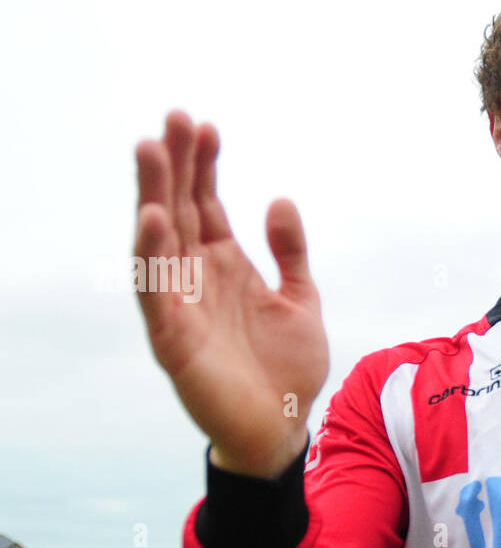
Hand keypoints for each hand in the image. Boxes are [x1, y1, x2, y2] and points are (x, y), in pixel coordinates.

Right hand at [134, 111, 329, 476]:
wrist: (283, 430)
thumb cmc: (287, 369)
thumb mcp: (301, 300)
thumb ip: (290, 253)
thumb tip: (278, 200)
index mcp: (225, 265)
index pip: (205, 203)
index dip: (203, 165)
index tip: (206, 125)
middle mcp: (197, 278)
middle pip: (178, 209)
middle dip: (174, 165)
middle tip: (173, 117)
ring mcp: (182, 306)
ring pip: (159, 241)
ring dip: (153, 195)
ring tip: (151, 150)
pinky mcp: (173, 338)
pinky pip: (157, 292)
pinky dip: (153, 256)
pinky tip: (155, 218)